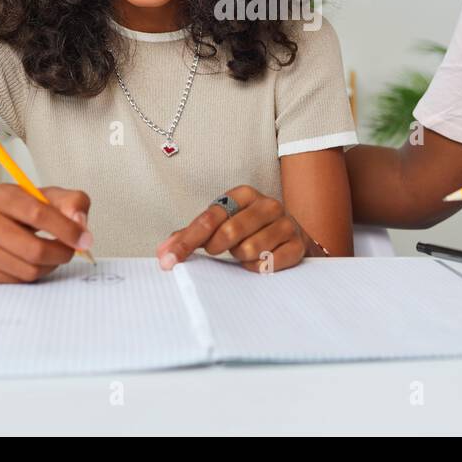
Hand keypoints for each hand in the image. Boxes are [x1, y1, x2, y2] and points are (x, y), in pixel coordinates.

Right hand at [0, 184, 92, 282]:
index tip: (85, 239)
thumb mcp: (41, 196)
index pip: (39, 214)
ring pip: (28, 271)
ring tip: (51, 255)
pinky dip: (32, 275)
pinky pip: (16, 282)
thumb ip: (70, 203)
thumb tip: (82, 226)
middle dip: (62, 253)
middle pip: (34, 250)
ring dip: (49, 266)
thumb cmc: (14, 209)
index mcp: (2, 196)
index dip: (67, 229)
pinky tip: (31, 263)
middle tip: (70, 251)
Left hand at [157, 185, 307, 273]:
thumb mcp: (223, 225)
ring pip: (248, 249)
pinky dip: (257, 267)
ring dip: (240, 258)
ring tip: (244, 252)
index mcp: (244, 194)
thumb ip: (192, 236)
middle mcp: (267, 204)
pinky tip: (260, 261)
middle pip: (229, 232)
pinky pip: (268, 264)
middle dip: (217, 248)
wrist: (294, 238)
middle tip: (218, 251)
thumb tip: (164, 252)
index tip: (168, 259)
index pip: (209, 217)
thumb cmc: (250, 230)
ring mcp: (285, 223)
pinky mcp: (297, 244)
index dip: (187, 241)